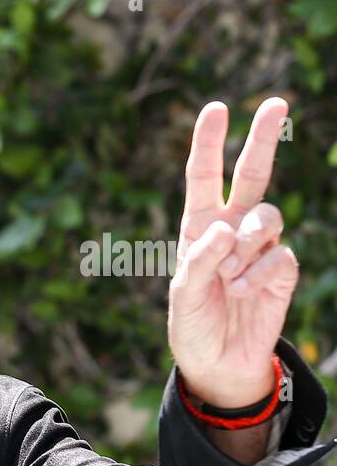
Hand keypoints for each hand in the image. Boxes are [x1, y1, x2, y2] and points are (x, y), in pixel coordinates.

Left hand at [168, 97, 298, 409]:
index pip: (203, 178)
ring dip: (246, 245)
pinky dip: (259, 275)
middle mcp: (231, 229)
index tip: (216, 109)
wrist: (218, 363)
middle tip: (275, 102)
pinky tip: (245, 294)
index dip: (209, 144)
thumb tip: (224, 228)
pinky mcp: (281, 270)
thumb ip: (199, 260)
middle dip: (262, 139)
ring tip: (230, 277)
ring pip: (266, 217)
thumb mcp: (183, 294)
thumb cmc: (192, 325)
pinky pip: (279, 256)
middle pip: (252, 175)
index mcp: (198, 227)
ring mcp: (259, 247)